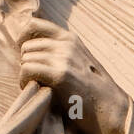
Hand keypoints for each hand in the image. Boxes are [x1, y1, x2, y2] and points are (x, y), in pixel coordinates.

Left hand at [19, 18, 129, 133]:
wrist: (111, 109)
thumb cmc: (92, 90)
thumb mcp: (78, 61)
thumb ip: (60, 52)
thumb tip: (28, 48)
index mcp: (70, 39)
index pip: (33, 25)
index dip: (23, 38)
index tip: (25, 55)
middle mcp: (66, 44)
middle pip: (27, 46)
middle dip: (27, 63)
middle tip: (35, 79)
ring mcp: (64, 58)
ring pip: (26, 59)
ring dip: (26, 75)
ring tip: (37, 87)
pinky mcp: (60, 75)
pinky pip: (27, 70)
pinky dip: (25, 82)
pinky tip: (35, 90)